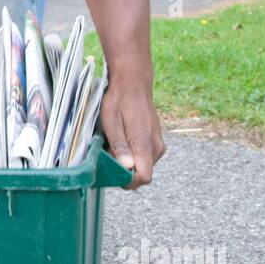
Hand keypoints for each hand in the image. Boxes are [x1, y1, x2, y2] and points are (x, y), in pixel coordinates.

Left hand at [99, 74, 164, 188]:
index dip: (127, 181)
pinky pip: (143, 156)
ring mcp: (157, 144)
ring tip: (112, 144)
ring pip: (142, 165)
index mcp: (145, 145)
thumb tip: (127, 168)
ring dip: (127, 161)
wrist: (133, 83)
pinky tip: (120, 140)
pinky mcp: (155, 141)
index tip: (112, 172)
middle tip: (107, 154)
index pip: (143, 178)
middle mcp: (156, 148)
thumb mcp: (112, 122)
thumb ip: (120, 146)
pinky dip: (131, 154)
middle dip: (124, 170)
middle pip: (141, 173)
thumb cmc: (119, 100)